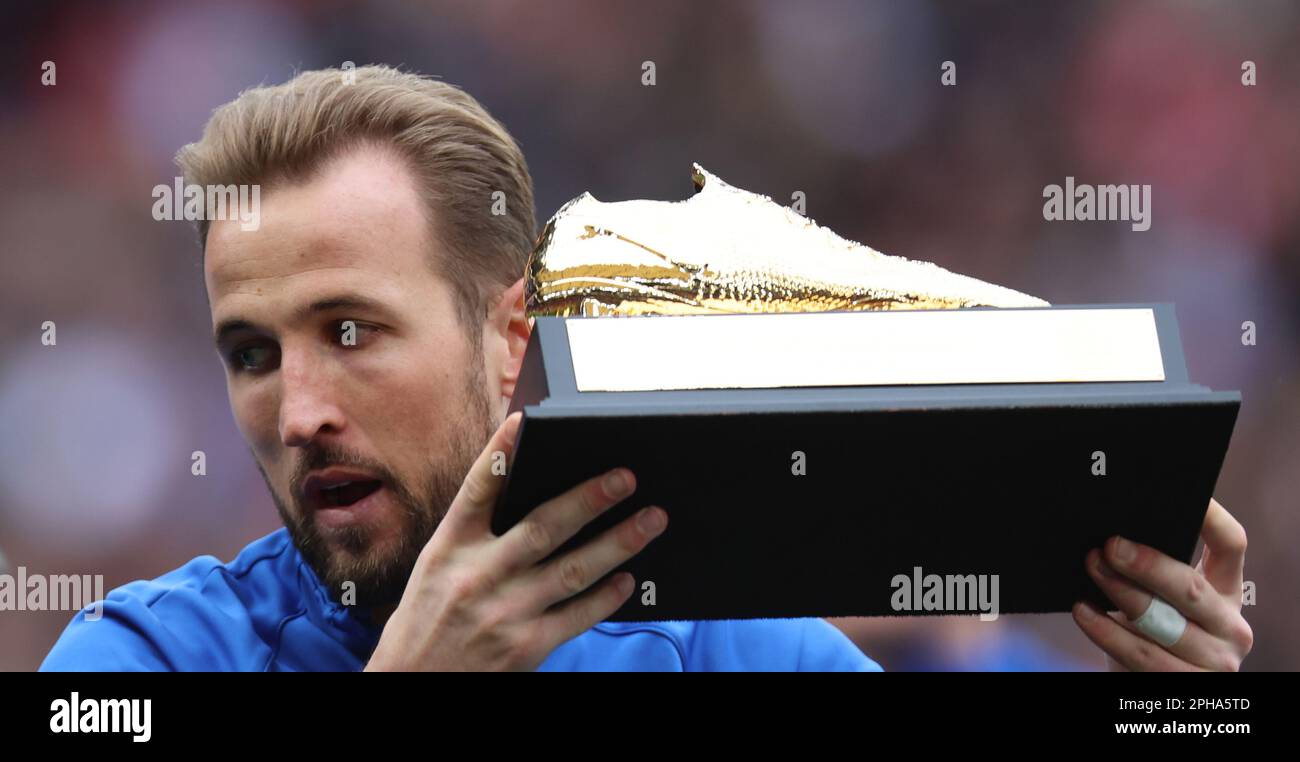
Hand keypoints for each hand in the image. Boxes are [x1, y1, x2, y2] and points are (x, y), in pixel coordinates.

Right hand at [365, 412, 667, 670]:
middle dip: (590, 499)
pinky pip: (577, 616)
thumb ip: (476, 535)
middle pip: (543, 526)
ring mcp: (504, 613)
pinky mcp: (525, 648)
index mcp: (449, 549)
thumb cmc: (426, 623)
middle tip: (626, 477)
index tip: (526, 422)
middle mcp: (477, 576)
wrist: (413, 686)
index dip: (501, 452)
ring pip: (573, 570)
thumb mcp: (435, 569)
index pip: (478, 490)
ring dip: (618, 543)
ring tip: (651, 521)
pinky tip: (628, 579)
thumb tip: (528, 494)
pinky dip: (606, 596)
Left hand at [1072, 498, 1251, 670]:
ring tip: (1091, 568)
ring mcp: (1214, 659)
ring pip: (1163, 623)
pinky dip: (1107, 632)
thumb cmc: (1153, 630)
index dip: (1212, 518)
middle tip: (1110, 545)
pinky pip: (1141, 656)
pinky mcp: (1188, 683)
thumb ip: (1152, 571)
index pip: (1231, 546)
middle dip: (1147, 564)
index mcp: (1227, 590)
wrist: (1153, 685)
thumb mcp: (1164, 599)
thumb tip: (1111, 533)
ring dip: (1120, 593)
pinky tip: (1083, 611)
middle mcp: (1229, 624)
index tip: (1186, 495)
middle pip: (1191, 588)